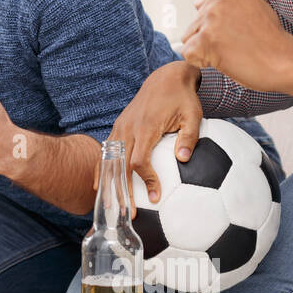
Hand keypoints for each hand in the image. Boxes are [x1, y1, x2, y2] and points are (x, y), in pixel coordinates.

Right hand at [100, 61, 202, 214]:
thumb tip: (184, 160)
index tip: (155, 197)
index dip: (146, 180)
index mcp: (146, 128)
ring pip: (109, 160)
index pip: (139, 160)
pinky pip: (106, 152)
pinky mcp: (118, 127)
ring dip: (109, 184)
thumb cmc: (183, 99)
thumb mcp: (193, 116)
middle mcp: (128, 129)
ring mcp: (120, 127)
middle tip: (129, 214)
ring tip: (110, 206)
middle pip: (120, 165)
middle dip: (123, 191)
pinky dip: (102, 170)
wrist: (165, 78)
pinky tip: (99, 186)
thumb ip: (189, 138)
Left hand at [180, 0, 292, 101]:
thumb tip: (197, 2)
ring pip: (189, 36)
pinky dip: (201, 61)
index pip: (202, 4)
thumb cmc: (269, 37)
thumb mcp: (251, 3)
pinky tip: (224, 59)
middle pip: (195, 20)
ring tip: (232, 49)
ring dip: (205, 47)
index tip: (240, 26)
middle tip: (238, 41)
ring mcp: (211, 17)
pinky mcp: (205, 40)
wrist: (285, 60)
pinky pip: (187, 53)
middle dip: (210, 34)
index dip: (218, 22)